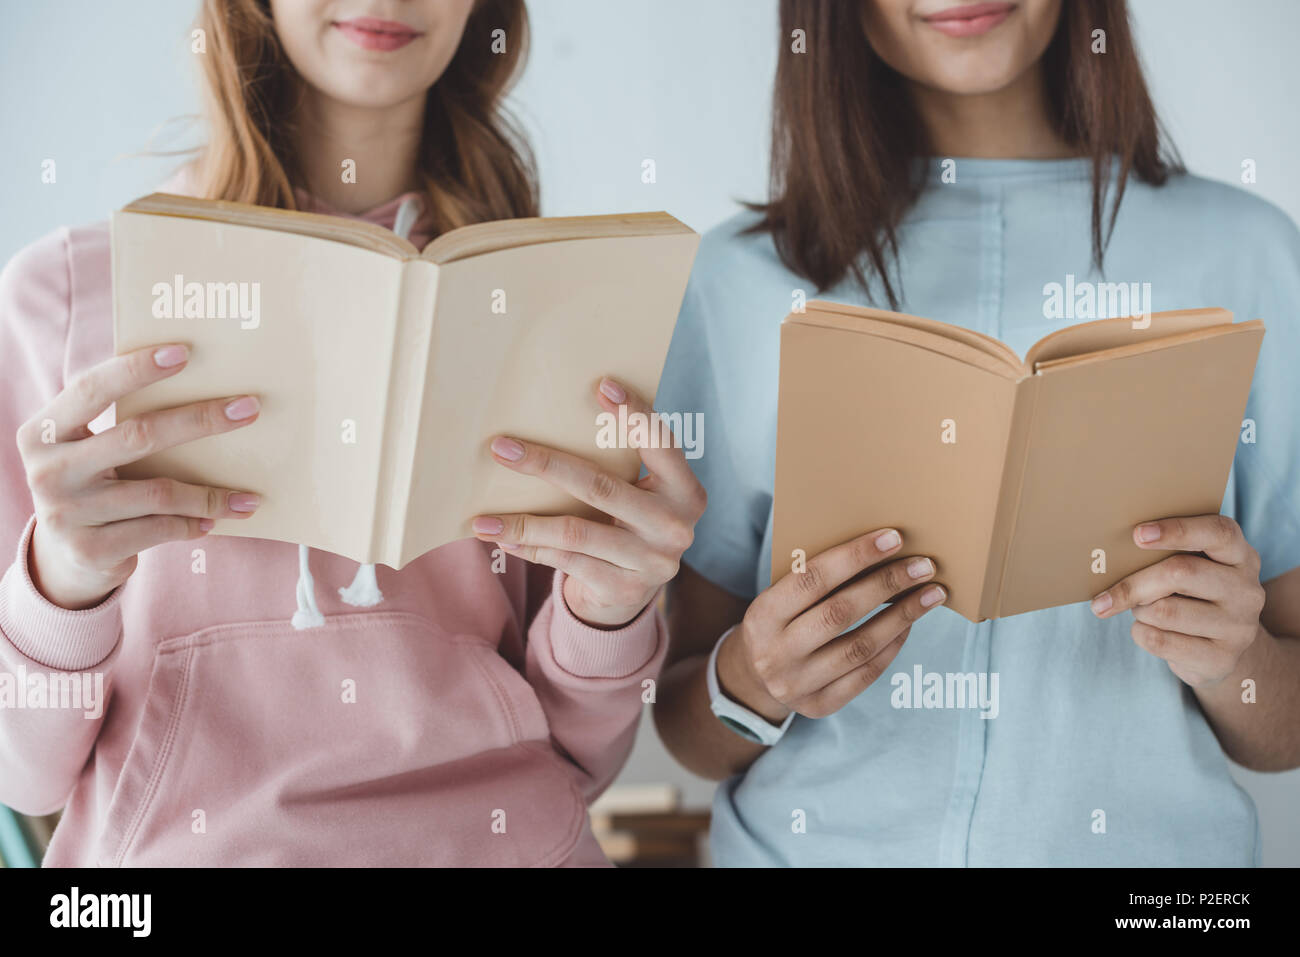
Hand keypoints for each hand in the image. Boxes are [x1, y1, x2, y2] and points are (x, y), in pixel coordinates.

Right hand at [19, 344, 261, 609]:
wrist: (65, 557)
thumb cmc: (95, 486)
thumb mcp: (90, 451)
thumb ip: (122, 424)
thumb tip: (205, 390)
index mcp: (44, 432)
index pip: (90, 389)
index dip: (135, 369)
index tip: (184, 352)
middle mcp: (50, 469)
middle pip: (138, 435)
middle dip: (200, 419)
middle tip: (249, 408)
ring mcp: (66, 512)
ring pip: (159, 492)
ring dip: (211, 494)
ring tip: (248, 496)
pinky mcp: (90, 549)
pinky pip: (159, 529)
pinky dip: (193, 523)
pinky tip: (214, 520)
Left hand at [471, 377, 706, 627]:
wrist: (632, 594)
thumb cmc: (627, 524)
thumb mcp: (640, 494)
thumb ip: (621, 465)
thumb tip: (558, 416)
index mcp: (686, 491)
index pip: (661, 444)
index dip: (634, 414)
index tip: (601, 384)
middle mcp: (675, 526)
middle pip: (601, 486)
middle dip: (545, 464)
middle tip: (501, 448)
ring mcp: (651, 561)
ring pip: (574, 531)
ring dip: (522, 523)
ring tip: (482, 520)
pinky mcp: (624, 588)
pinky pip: (566, 560)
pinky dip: (530, 549)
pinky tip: (502, 541)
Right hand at [718, 529, 945, 721]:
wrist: (754, 678)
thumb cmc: (779, 622)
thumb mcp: (779, 597)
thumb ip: (814, 579)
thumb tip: (878, 550)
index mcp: (761, 616)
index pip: (812, 579)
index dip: (855, 556)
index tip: (893, 538)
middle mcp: (775, 653)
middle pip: (840, 613)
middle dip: (887, 585)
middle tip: (924, 566)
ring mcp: (796, 684)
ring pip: (860, 647)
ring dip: (902, 617)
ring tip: (931, 594)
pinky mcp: (819, 706)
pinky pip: (866, 675)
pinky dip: (892, 646)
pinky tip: (909, 625)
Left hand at [1091, 514, 1265, 686]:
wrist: (1217, 649)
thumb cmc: (1191, 596)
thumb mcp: (1192, 568)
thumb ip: (1167, 554)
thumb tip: (1112, 554)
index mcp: (1240, 556)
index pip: (1217, 533)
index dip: (1177, 530)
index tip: (1137, 534)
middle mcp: (1247, 590)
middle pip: (1180, 573)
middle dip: (1135, 583)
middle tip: (1105, 594)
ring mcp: (1239, 626)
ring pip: (1164, 610)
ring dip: (1138, 610)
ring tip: (1142, 609)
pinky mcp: (1221, 659)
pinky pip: (1159, 641)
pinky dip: (1140, 632)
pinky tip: (1147, 630)